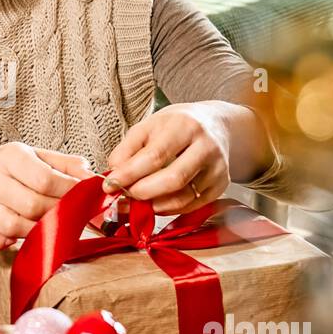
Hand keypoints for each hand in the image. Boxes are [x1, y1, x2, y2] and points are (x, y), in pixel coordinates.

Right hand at [0, 142, 94, 253]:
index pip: (45, 179)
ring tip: (48, 226)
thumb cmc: (12, 168)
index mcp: (10, 157)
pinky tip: (11, 241)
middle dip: (56, 213)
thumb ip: (66, 164)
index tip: (83, 197)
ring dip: (36, 231)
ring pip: (12, 225)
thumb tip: (91, 178)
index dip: (69, 191)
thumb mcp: (37, 156)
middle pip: (32, 205)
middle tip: (69, 214)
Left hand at [104, 103, 232, 214]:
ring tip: (139, 200)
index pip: (155, 156)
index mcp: (184, 126)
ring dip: (154, 205)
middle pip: (173, 180)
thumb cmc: (178, 125)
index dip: (130, 174)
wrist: (215, 124)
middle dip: (142, 192)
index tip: (111, 184)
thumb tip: (114, 175)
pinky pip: (191, 206)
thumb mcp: (148, 126)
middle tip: (125, 194)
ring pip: (183, 198)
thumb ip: (127, 149)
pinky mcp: (221, 185)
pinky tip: (157, 202)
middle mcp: (206, 146)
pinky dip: (169, 209)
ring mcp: (217, 168)